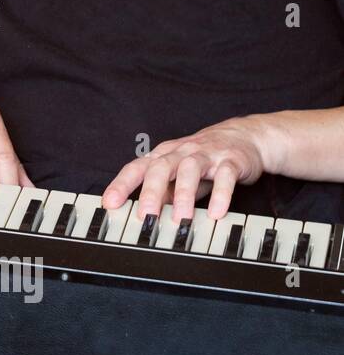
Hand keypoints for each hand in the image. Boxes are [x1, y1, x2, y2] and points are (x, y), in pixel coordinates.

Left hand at [102, 116, 282, 220]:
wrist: (245, 136)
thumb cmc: (204, 159)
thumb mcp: (179, 176)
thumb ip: (164, 193)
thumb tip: (145, 214)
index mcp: (164, 156)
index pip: (137, 168)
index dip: (121, 184)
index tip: (109, 203)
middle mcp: (181, 153)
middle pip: (160, 167)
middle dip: (151, 192)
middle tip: (146, 216)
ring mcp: (206, 154)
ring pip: (190, 169)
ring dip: (183, 194)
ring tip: (181, 218)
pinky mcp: (231, 160)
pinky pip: (225, 176)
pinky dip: (221, 194)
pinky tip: (216, 213)